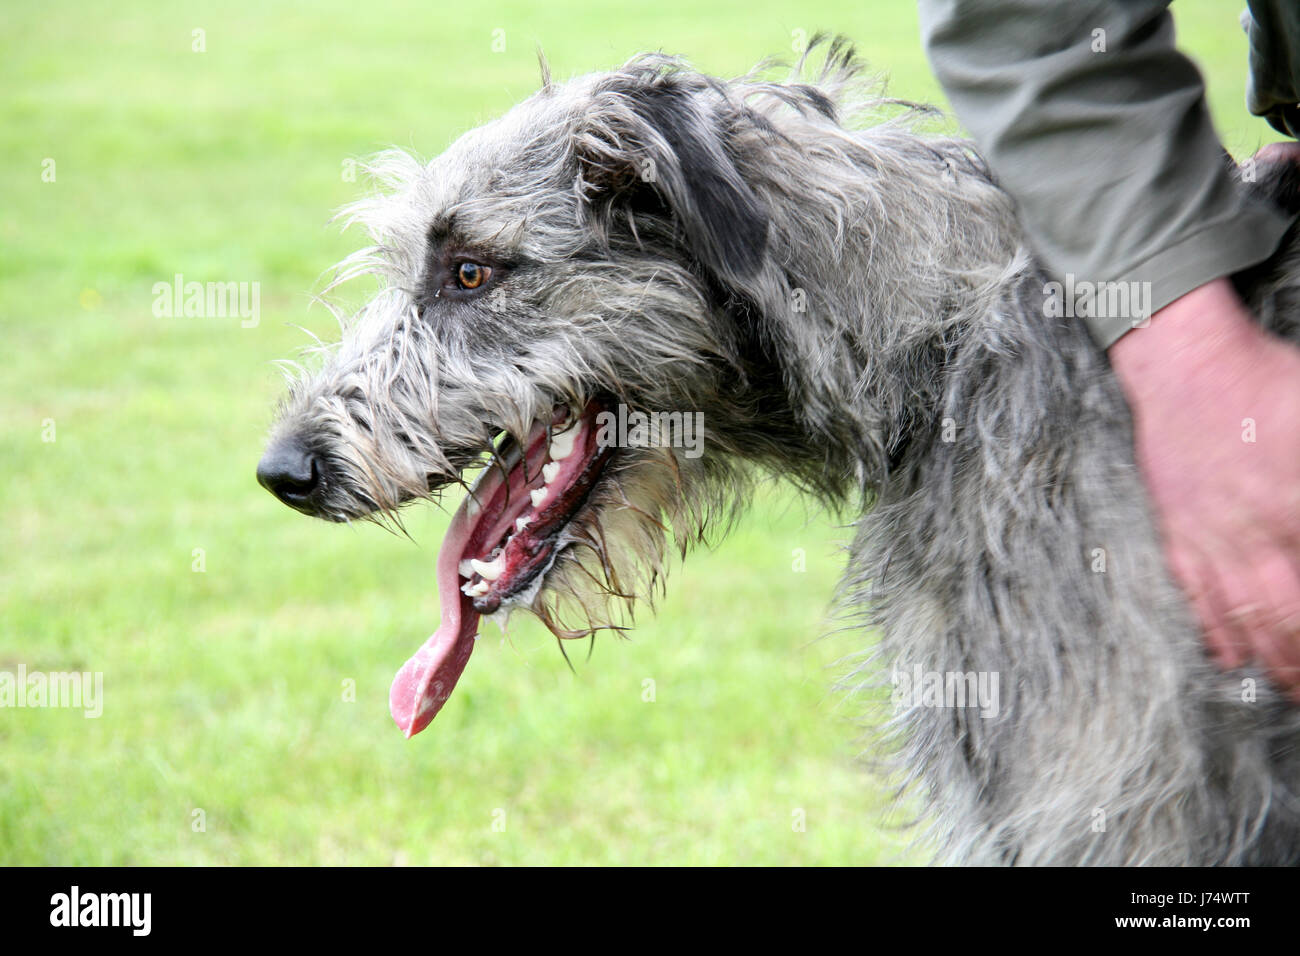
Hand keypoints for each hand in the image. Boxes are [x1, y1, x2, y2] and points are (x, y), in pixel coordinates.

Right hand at [1109, 277, 1299, 699]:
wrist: (1182, 365)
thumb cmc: (1262, 379)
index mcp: (1292, 500)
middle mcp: (1252, 529)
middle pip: (1286, 614)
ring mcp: (1209, 533)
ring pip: (1241, 613)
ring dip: (1268, 658)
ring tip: (1287, 688)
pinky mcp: (1177, 528)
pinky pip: (1194, 591)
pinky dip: (1212, 630)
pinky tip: (1227, 657)